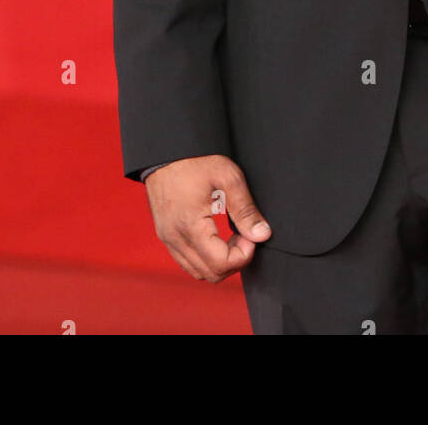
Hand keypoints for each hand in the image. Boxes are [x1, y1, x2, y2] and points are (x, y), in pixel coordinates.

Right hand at [145, 154, 271, 282]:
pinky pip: (187, 261)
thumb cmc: (195, 160)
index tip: (250, 235)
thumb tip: (262, 234)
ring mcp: (168, 238)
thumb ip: (245, 209)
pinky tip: (216, 237)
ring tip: (231, 236)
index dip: (243, 255)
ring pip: (198, 271)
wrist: (165, 152)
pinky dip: (205, 258)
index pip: (221, 264)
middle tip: (244, 236)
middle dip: (234, 261)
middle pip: (210, 274)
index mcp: (190, 226)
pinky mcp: (166, 236)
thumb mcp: (227, 177)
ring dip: (220, 262)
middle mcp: (175, 238)